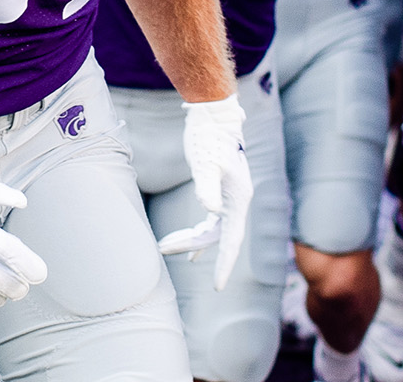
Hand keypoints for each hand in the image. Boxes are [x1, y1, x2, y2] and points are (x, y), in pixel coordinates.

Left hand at [156, 95, 251, 290]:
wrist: (213, 115)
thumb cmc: (210, 137)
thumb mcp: (206, 162)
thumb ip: (207, 186)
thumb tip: (210, 210)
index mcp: (238, 199)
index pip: (232, 240)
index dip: (224, 265)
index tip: (217, 287)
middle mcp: (237, 201)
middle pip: (217, 237)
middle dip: (192, 246)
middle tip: (164, 248)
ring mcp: (229, 197)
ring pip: (212, 230)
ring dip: (190, 240)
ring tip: (164, 246)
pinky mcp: (218, 190)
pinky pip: (211, 223)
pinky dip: (198, 234)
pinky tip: (187, 243)